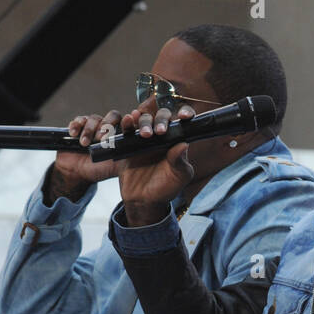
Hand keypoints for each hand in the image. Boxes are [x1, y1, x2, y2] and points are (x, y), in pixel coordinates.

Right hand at [42, 111, 127, 203]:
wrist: (78, 173)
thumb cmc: (99, 170)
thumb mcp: (115, 167)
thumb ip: (126, 158)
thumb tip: (139, 153)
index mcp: (121, 136)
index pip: (128, 124)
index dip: (129, 122)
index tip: (128, 120)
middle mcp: (110, 128)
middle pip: (113, 116)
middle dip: (107, 125)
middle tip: (100, 139)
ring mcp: (94, 126)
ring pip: (95, 118)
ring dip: (89, 130)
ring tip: (84, 144)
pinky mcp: (80, 125)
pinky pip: (79, 119)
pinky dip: (76, 125)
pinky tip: (74, 134)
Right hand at [117, 103, 196, 223]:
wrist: (143, 201)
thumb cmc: (165, 189)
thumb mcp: (179, 177)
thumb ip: (181, 161)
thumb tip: (184, 144)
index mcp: (176, 141)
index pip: (182, 122)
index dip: (184, 113)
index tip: (184, 116)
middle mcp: (161, 136)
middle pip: (162, 116)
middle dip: (161, 120)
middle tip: (159, 132)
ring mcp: (144, 138)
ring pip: (145, 119)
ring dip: (145, 122)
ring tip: (144, 134)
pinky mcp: (129, 143)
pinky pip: (128, 128)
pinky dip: (128, 122)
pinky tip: (130, 119)